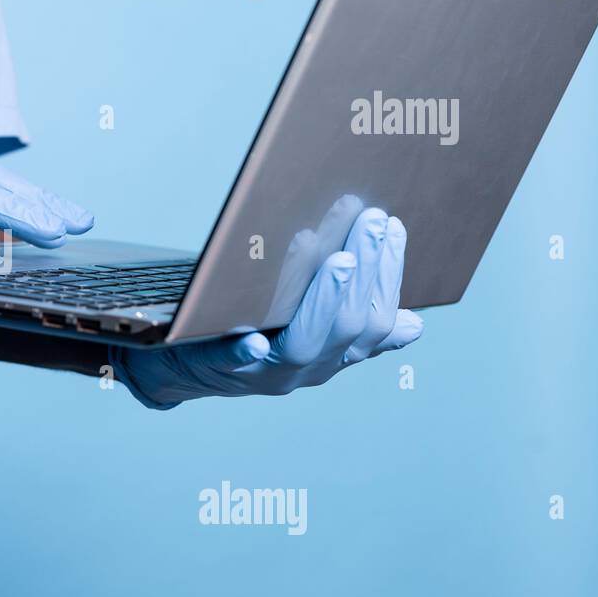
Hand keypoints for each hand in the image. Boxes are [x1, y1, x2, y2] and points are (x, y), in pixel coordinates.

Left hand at [112, 208, 423, 407]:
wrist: (184, 369)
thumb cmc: (253, 333)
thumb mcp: (308, 327)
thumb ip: (351, 319)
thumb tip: (413, 323)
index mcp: (334, 354)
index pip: (376, 320)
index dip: (389, 276)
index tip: (393, 227)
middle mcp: (308, 368)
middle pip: (349, 327)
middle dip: (366, 273)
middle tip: (372, 223)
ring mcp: (265, 373)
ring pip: (306, 345)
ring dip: (323, 301)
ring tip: (336, 261)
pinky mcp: (218, 370)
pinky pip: (234, 363)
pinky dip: (247, 351)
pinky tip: (256, 339)